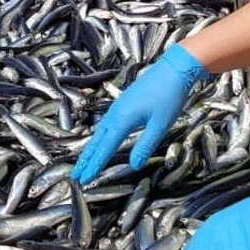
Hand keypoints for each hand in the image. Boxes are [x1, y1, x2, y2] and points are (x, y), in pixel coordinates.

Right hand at [69, 44, 208, 184]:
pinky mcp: (123, 103)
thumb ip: (145, 145)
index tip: (84, 179)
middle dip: (85, 159)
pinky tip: (99, 140)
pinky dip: (98, 137)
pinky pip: (105, 124)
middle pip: (96, 141)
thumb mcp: (160, 125)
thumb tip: (133, 165)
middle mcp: (115, 114)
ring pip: (99, 132)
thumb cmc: (169, 96)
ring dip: (90, 148)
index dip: (95, 165)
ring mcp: (118, 107)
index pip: (105, 148)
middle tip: (75, 175)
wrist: (174, 69)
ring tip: (82, 162)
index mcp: (122, 120)